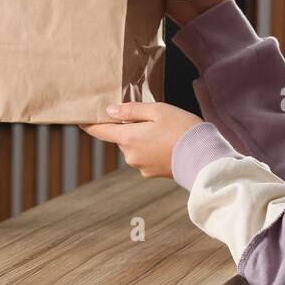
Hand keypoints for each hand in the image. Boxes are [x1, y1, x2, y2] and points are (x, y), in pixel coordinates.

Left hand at [80, 102, 202, 178]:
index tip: (80, 120)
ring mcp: (140, 167)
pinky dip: (151, 148)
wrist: (204, 157)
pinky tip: (168, 142)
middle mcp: (130, 155)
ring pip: (134, 146)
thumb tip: (110, 111)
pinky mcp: (152, 173)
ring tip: (165, 130)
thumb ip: (131, 111)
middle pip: (121, 137)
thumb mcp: (157, 110)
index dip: (89, 124)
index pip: (100, 131)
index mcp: (128, 138)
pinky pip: (145, 156)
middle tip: (151, 117)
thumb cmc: (182, 129)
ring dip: (143, 137)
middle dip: (130, 127)